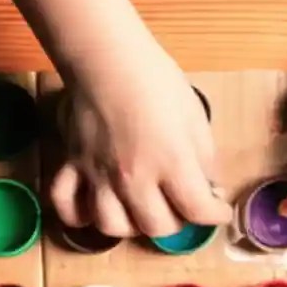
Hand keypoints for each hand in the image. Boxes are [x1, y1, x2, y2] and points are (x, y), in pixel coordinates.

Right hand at [51, 49, 230, 237]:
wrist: (108, 59)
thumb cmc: (156, 82)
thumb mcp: (195, 117)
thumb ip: (204, 158)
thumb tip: (209, 186)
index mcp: (171, 162)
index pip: (198, 210)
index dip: (215, 215)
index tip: (219, 210)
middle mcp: (134, 178)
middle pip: (156, 227)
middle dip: (176, 222)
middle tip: (180, 206)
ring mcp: (98, 175)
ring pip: (113, 227)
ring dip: (132, 226)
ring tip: (141, 211)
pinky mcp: (72, 166)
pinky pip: (67, 205)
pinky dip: (79, 216)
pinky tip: (94, 211)